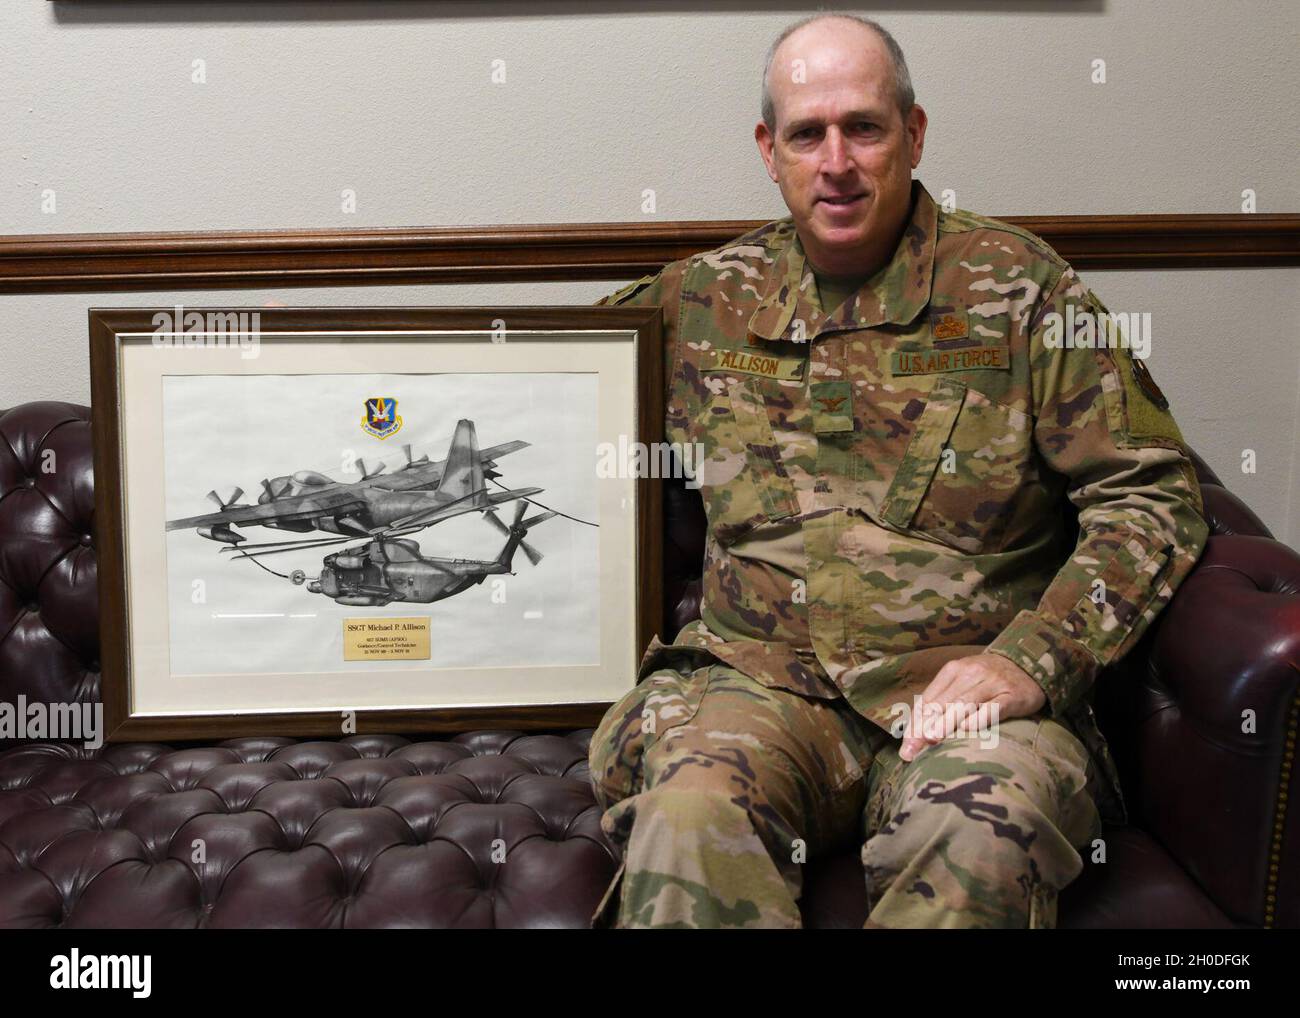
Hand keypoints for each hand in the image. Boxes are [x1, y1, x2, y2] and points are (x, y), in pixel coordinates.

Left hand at [898, 653, 1045, 761]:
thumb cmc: (988, 680)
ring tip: (932, 738)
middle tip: (912, 749)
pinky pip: (993, 708)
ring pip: (964, 704)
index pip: (928, 700)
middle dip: (925, 727)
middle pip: (942, 703)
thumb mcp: (963, 682)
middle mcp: (970, 674)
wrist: (1028, 665)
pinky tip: (967, 730)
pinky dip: (979, 719)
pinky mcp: (1011, 696)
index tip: (906, 747)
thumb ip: (942, 703)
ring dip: (946, 722)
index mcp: (953, 670)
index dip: (915, 724)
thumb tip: (918, 733)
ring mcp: (991, 683)